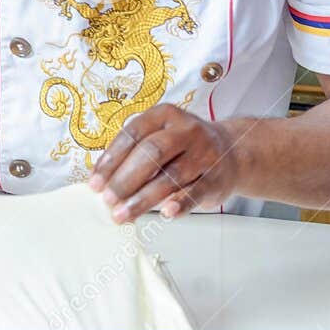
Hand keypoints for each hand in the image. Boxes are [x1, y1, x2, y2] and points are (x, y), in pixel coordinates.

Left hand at [90, 104, 246, 221]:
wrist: (233, 151)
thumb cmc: (183, 147)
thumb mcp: (160, 136)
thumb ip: (134, 152)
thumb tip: (101, 179)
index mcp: (165, 115)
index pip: (132, 135)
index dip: (111, 159)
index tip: (95, 182)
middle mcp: (186, 130)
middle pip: (151, 154)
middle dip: (125, 179)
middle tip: (108, 200)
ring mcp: (205, 153)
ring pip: (171, 176)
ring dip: (143, 198)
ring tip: (123, 214)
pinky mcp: (218, 177)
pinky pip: (197, 191)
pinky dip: (180, 203)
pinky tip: (165, 213)